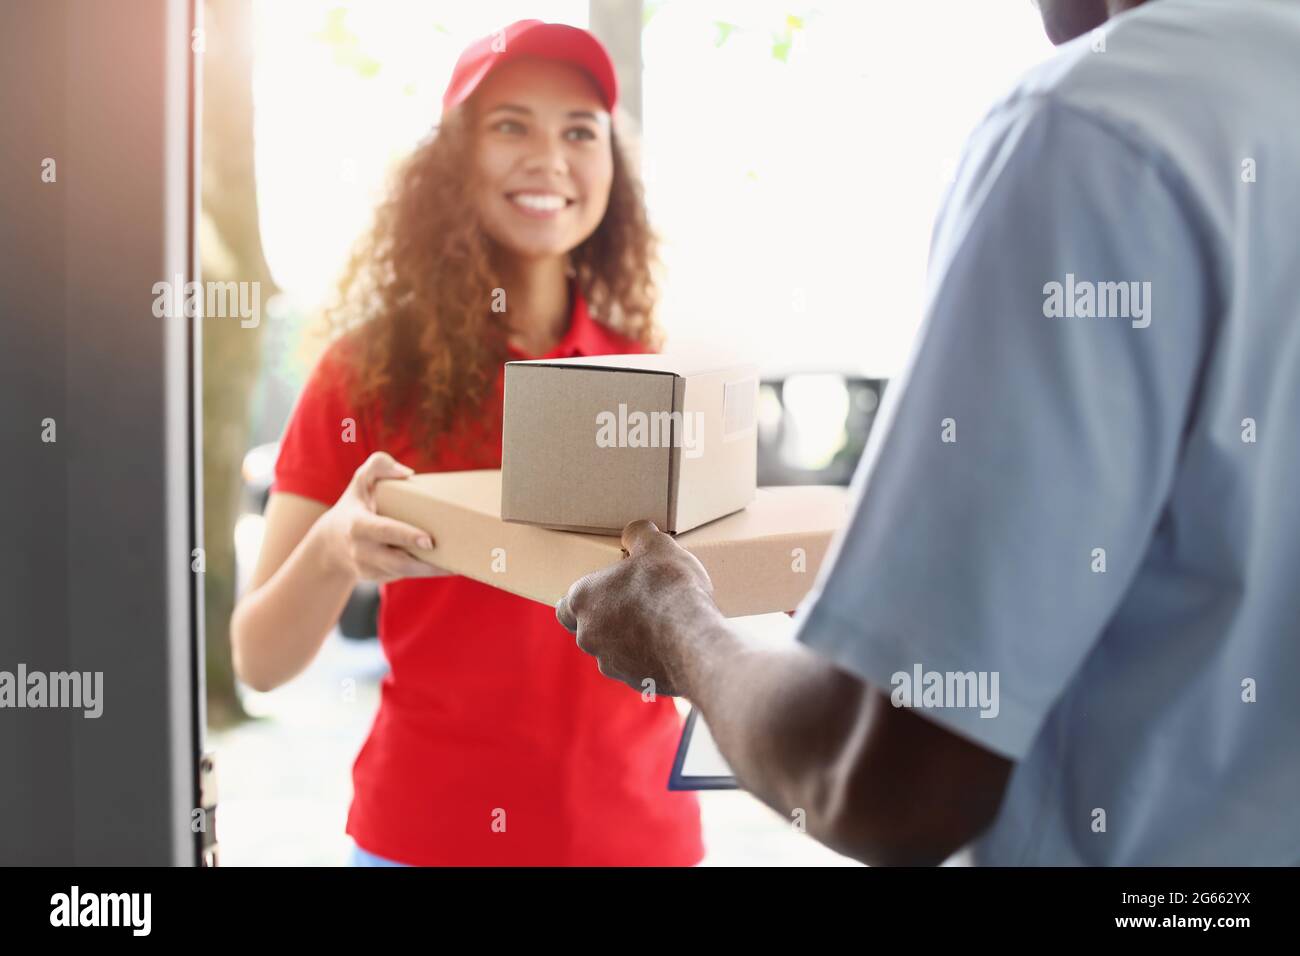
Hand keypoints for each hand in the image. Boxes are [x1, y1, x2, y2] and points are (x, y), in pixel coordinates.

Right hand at [319, 452, 450, 583]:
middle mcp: (361, 550)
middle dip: (425, 565)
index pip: (383, 531)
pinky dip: (424, 572)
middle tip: (453, 561)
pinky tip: (445, 566)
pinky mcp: (378, 578)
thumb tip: (408, 473)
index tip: (429, 540)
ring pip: (404, 573)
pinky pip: (404, 576)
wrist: (330, 544)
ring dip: (430, 571)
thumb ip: (378, 465)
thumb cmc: (354, 506)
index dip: (406, 536)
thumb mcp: (360, 481)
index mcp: (358, 525)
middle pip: (397, 563)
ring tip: (457, 565)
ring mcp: (369, 568)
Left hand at [556, 519, 723, 697]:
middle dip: (611, 617)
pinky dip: (649, 658)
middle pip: (591, 627)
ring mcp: (610, 662)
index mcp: (584, 599)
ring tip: (661, 624)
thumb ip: (638, 535)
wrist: (693, 639)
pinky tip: (672, 644)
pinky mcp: (635, 682)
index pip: (566, 604)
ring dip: (630, 639)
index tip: (606, 590)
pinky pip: (636, 667)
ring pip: (613, 650)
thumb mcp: (656, 545)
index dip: (585, 597)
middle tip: (639, 602)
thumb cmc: (668, 589)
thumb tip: (635, 532)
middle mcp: (588, 635)